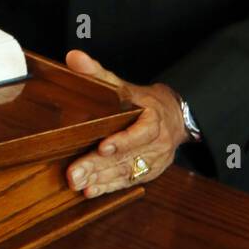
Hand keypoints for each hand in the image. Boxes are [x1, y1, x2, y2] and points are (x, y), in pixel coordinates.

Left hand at [63, 49, 189, 197]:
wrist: (174, 118)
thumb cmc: (144, 101)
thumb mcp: (124, 85)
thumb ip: (98, 73)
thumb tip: (73, 58)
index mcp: (154, 119)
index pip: (142, 132)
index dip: (124, 140)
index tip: (103, 146)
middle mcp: (157, 142)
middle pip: (127, 156)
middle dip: (99, 166)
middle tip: (74, 174)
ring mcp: (154, 160)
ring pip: (126, 172)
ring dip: (100, 179)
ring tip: (76, 183)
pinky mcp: (148, 173)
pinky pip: (127, 182)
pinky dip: (108, 187)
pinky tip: (90, 191)